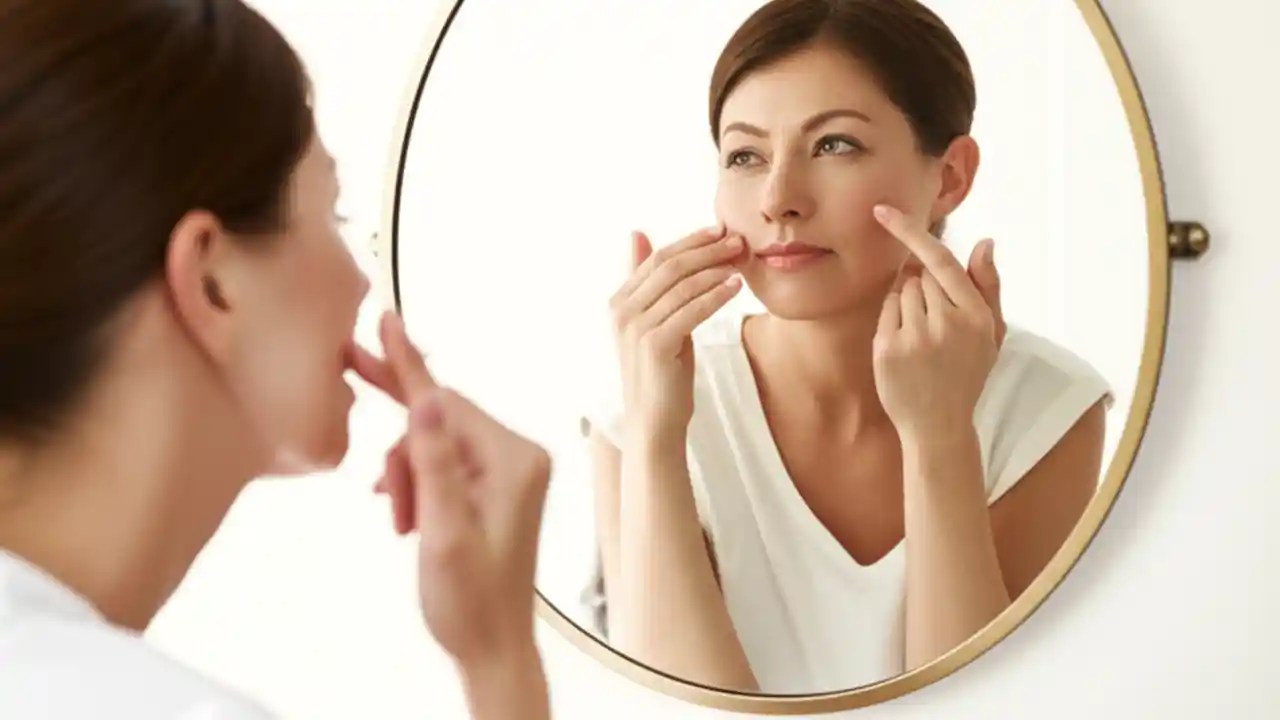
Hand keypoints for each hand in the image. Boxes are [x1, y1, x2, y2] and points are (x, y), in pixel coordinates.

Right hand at [353, 312, 552, 668]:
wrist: (492, 646)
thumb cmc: (469, 601)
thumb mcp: (444, 531)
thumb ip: (434, 463)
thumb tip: (424, 398)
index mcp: (514, 459)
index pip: (446, 401)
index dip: (407, 363)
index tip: (383, 320)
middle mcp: (517, 456)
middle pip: (439, 417)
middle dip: (399, 439)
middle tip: (349, 374)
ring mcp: (506, 473)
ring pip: (432, 444)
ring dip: (406, 475)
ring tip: (400, 523)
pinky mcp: (493, 489)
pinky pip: (442, 464)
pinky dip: (415, 484)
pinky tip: (403, 515)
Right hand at [609, 225, 745, 439]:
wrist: (654, 422)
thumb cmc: (661, 373)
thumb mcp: (655, 322)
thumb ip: (650, 284)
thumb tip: (638, 233)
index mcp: (618, 303)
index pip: (656, 258)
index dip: (689, 240)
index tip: (719, 229)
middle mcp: (621, 312)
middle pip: (669, 266)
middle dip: (706, 249)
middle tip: (737, 240)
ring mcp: (635, 328)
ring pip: (682, 285)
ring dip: (716, 268)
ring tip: (741, 259)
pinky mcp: (655, 345)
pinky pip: (691, 310)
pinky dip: (716, 295)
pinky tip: (736, 286)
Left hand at [871, 205, 1003, 439]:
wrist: (939, 425)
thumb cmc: (967, 374)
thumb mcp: (991, 333)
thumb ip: (987, 286)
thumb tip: (984, 241)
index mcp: (977, 316)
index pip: (941, 261)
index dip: (910, 233)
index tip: (883, 211)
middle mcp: (947, 324)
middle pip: (920, 276)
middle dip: (923, 287)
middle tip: (934, 322)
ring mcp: (916, 337)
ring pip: (901, 291)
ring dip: (908, 304)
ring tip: (923, 338)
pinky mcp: (888, 350)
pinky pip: (885, 311)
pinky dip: (892, 319)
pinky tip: (906, 345)